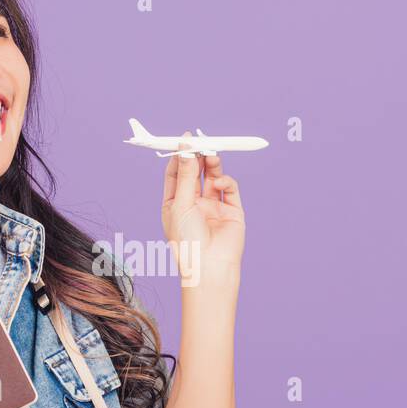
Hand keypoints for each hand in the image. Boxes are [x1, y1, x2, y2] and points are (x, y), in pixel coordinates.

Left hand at [160, 144, 245, 288]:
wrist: (210, 268)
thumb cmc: (188, 241)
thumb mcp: (181, 204)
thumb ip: (185, 175)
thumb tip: (185, 148)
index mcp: (175, 204)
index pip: (176, 173)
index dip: (180, 156)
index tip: (184, 139)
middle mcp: (194, 204)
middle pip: (195, 172)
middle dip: (198, 156)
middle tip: (200, 141)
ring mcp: (213, 207)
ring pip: (213, 177)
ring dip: (212, 164)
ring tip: (212, 154)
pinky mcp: (232, 212)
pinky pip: (229, 189)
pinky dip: (226, 181)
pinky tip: (220, 182)